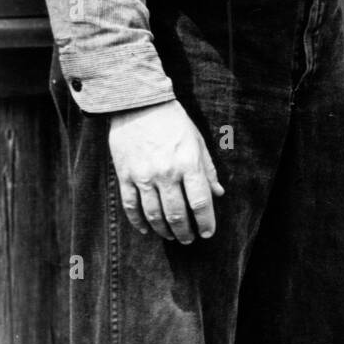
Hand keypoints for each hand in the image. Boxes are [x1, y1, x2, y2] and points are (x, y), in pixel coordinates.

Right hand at [108, 99, 224, 242]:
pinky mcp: (125, 176)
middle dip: (185, 232)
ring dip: (165, 230)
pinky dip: (139, 222)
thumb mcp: (198, 140)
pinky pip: (131, 207)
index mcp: (188, 163)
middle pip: (178, 214)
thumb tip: (218, 194)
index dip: (206, 222)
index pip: (200, 202)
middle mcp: (166, 173)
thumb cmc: (173, 121)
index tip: (208, 233)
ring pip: (155, 215)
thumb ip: (207, 169)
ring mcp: (143, 176)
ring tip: (172, 237)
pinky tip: (147, 230)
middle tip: (189, 239)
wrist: (137, 104)